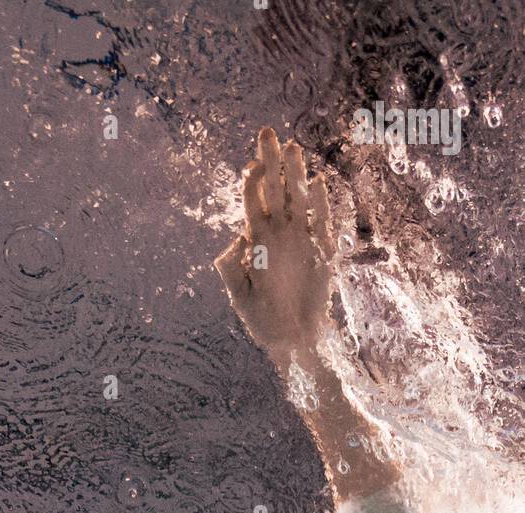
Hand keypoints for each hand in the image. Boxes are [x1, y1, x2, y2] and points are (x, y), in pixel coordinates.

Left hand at [214, 128, 334, 368]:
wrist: (293, 339)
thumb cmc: (263, 320)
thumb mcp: (239, 296)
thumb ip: (232, 269)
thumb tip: (236, 240)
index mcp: (257, 242)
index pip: (253, 202)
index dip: (251, 182)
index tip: (250, 166)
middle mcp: (279, 235)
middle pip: (274, 190)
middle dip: (270, 161)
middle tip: (266, 132)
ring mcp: (302, 239)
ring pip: (298, 199)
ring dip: (295, 174)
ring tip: (293, 147)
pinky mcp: (322, 250)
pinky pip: (322, 221)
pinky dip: (320, 203)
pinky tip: (318, 182)